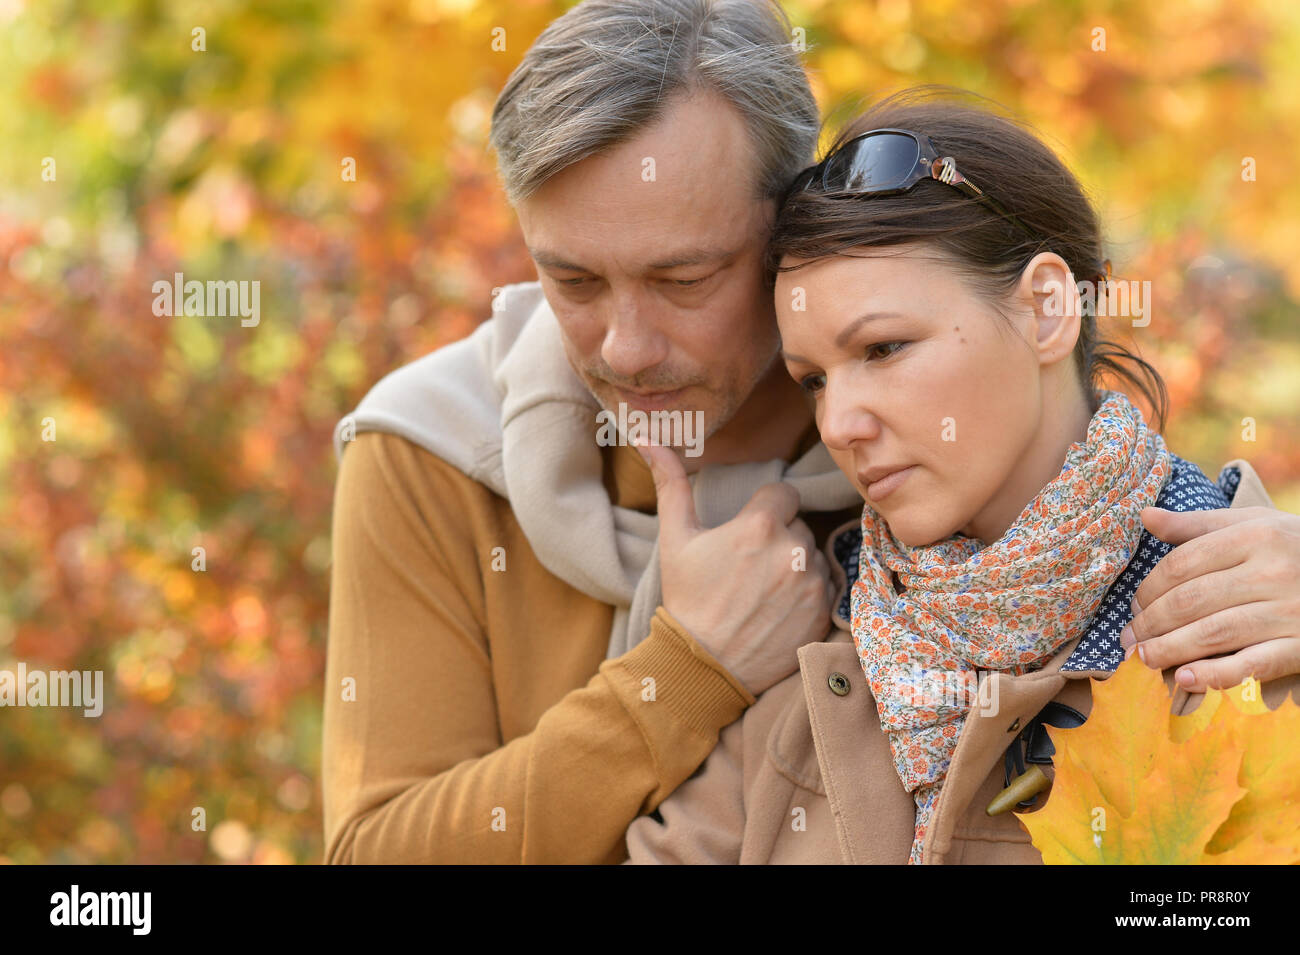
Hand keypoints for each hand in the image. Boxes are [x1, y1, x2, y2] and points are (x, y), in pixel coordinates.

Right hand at [637, 440, 835, 695]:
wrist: (704, 665)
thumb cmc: (687, 599)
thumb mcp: (675, 539)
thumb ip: (671, 483)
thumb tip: (647, 439)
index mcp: (760, 525)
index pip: (783, 494)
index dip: (766, 510)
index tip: (748, 531)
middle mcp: (794, 550)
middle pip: (798, 525)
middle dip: (779, 538)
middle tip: (749, 567)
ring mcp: (813, 583)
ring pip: (812, 556)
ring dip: (795, 566)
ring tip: (763, 590)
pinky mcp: (823, 612)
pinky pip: (825, 587)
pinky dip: (807, 594)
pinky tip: (778, 609)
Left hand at [1120, 506, 1299, 691]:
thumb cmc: (1295, 549)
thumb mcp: (1254, 524)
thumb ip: (1198, 525)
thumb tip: (1143, 515)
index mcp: (1255, 536)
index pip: (1183, 564)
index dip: (1149, 589)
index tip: (1133, 607)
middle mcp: (1273, 572)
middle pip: (1193, 600)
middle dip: (1152, 622)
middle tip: (1129, 638)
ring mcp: (1290, 611)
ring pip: (1216, 633)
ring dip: (1171, 649)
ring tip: (1143, 658)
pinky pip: (1254, 664)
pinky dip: (1216, 674)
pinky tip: (1185, 678)